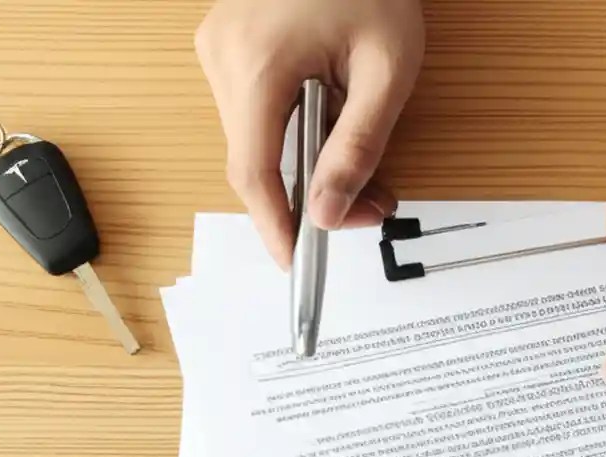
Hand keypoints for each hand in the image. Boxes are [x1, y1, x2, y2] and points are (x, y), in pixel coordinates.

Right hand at [195, 0, 424, 268]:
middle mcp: (222, 57)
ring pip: (255, 138)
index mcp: (256, 63)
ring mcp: (218, 48)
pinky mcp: (228, 45)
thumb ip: (358, 147)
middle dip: (310, 197)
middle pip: (255, 160)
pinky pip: (254, 110)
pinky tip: (333, 130)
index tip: (296, 262)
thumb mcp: (387, 69)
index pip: (255, 171)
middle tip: (370, 205)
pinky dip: (293, 134)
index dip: (274, 225)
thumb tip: (329, 211)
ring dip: (305, 166)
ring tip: (365, 170)